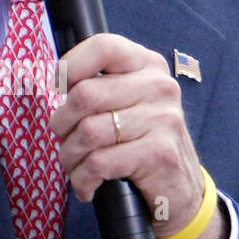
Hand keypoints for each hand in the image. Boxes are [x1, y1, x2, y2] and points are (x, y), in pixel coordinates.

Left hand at [49, 33, 228, 238]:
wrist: (181, 192)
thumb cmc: (141, 145)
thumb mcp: (128, 105)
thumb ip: (100, 87)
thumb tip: (58, 80)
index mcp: (148, 66)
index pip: (104, 46)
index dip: (71, 66)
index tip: (59, 89)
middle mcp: (159, 86)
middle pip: (85, 94)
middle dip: (61, 125)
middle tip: (64, 141)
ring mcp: (163, 119)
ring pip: (87, 132)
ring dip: (70, 157)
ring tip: (76, 168)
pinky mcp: (159, 153)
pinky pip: (99, 163)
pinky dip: (83, 179)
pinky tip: (89, 186)